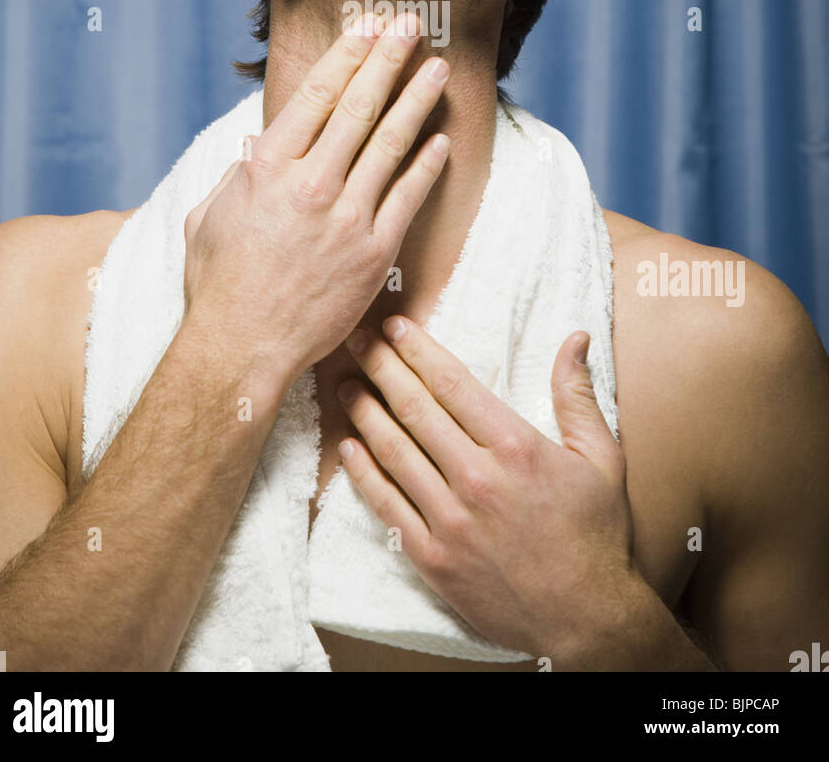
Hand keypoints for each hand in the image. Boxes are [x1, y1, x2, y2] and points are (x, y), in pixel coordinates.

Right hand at [181, 13, 450, 391]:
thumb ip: (238, 176)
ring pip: (390, 144)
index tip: (368, 28)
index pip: (316, 94)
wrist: (242, 350)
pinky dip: (426, 165)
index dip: (347, 55)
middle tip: (412, 25)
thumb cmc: (219, 284)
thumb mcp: (210, 215)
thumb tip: (256, 148)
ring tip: (437, 69)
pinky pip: (407, 197)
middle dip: (388, 59)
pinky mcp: (374, 252)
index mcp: (266, 167)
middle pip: (358, 106)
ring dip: (415, 100)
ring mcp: (347, 218)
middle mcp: (310, 184)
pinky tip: (440, 140)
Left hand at [335, 317, 640, 662]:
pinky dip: (364, 475)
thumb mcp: (601, 458)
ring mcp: (450, 520)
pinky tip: (349, 449)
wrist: (586, 619)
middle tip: (356, 341)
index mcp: (515, 447)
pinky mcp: (433, 558)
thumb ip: (577, 394)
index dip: (418, 350)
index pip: (452, 383)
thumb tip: (575, 337)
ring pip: (394, 453)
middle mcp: (477, 478)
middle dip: (381, 367)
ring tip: (345, 386)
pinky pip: (388, 507)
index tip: (395, 326)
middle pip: (415, 409)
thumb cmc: (595, 537)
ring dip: (365, 413)